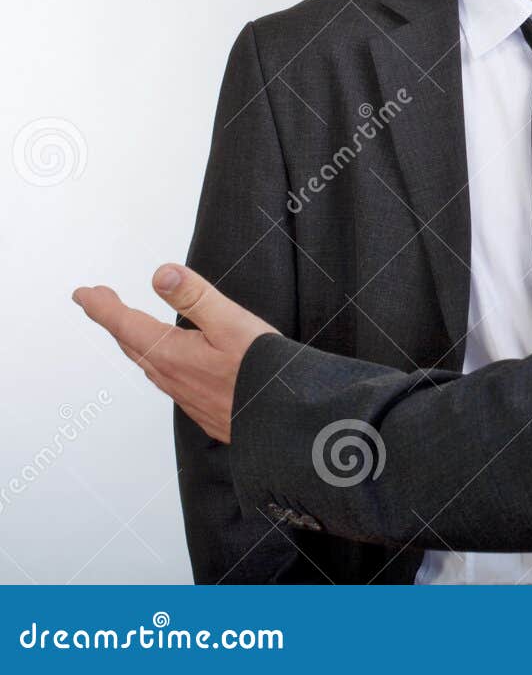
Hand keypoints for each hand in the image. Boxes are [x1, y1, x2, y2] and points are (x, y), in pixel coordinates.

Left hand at [73, 265, 277, 443]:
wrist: (283, 422)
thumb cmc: (262, 373)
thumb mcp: (232, 323)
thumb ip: (196, 297)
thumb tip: (160, 274)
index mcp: (172, 353)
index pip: (125, 325)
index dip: (101, 306)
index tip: (83, 293)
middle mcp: (171, 376)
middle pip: (131, 343)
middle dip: (113, 319)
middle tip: (99, 300)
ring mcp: (185, 394)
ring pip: (147, 362)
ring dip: (132, 339)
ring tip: (129, 325)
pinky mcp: (201, 406)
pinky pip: (166, 378)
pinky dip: (155, 359)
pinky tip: (169, 360)